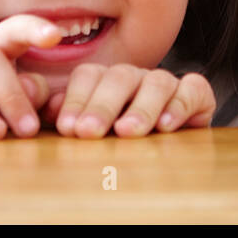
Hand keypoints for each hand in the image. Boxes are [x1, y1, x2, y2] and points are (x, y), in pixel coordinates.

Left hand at [47, 64, 214, 137]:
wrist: (164, 160)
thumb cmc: (118, 145)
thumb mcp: (89, 132)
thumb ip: (64, 116)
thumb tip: (40, 101)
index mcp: (105, 81)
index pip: (88, 76)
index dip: (76, 99)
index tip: (68, 128)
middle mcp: (135, 77)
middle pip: (119, 77)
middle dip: (102, 105)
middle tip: (89, 131)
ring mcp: (167, 83)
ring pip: (156, 82)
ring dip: (140, 108)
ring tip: (127, 132)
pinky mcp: (197, 94)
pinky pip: (192, 89)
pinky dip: (180, 104)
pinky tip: (166, 126)